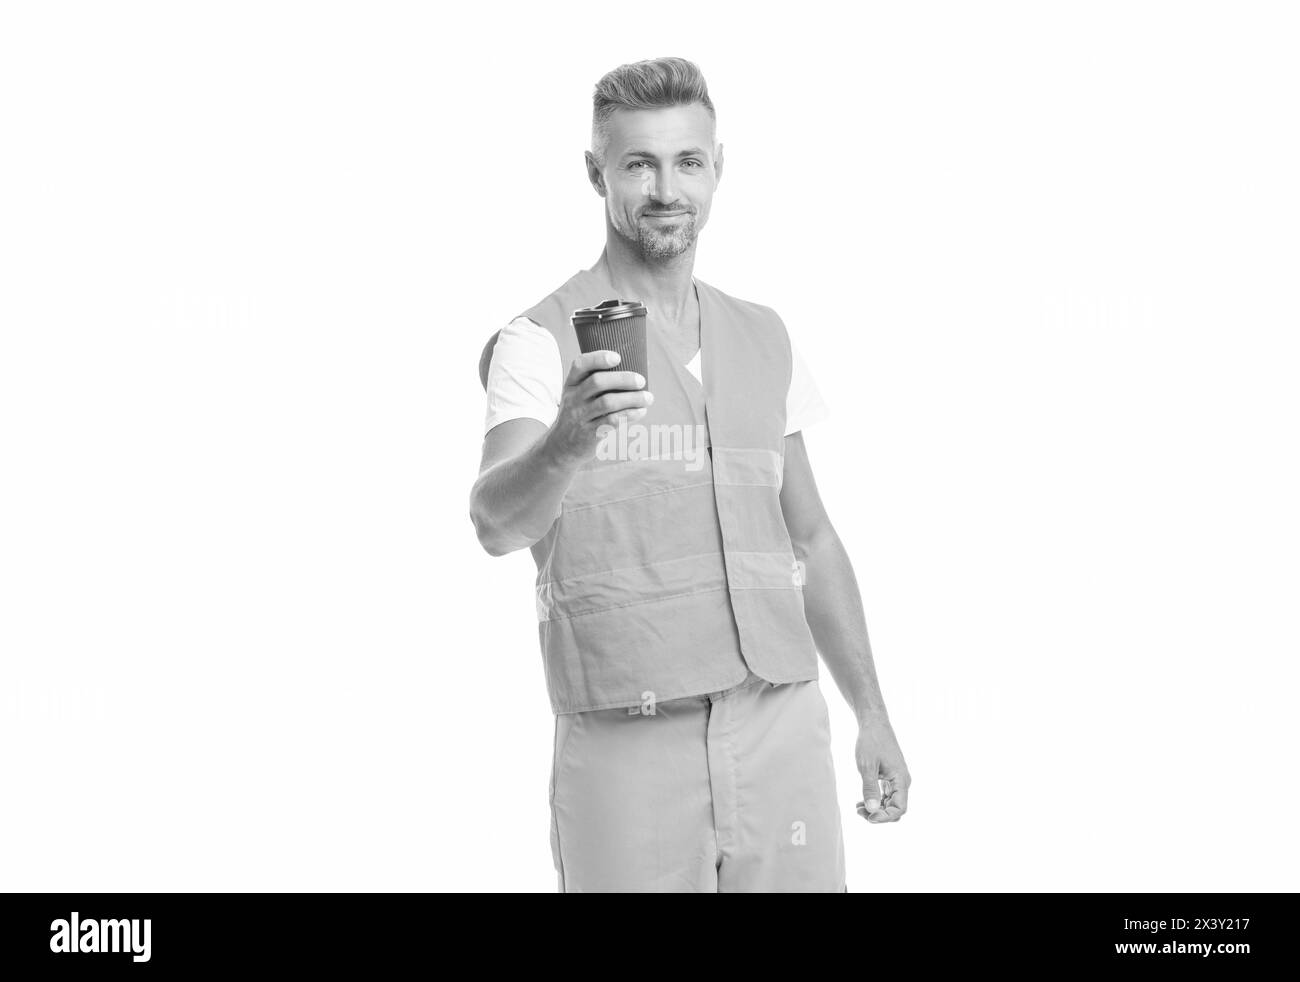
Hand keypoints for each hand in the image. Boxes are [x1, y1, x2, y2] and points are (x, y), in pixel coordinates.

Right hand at [544, 350, 652, 464]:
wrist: (561, 448)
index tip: (617, 358)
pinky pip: (611, 421)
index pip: (580, 365)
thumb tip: (636, 371)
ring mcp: (580, 417)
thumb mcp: (577, 397)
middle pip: (598, 382)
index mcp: (571, 384)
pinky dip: (629, 415)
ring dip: (632, 399)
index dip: (599, 358)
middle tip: (641, 381)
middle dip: (623, 379)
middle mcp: (574, 398)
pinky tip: (640, 411)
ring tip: (648, 398)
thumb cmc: (578, 416)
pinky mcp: (589, 434)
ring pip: (607, 402)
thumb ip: (596, 384)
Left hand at [854, 714, 909, 823]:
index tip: (868, 816)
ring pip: (890, 804)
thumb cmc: (871, 742)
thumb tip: (872, 810)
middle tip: (859, 812)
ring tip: (858, 808)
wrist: (874, 724)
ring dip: (876, 809)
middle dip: (879, 814)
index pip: (899, 808)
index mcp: (901, 780)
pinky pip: (886, 796)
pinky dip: (875, 801)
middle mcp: (902, 782)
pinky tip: (861, 802)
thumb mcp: (867, 766)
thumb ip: (870, 788)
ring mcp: (897, 780)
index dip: (885, 817)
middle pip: (896, 809)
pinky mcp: (890, 777)